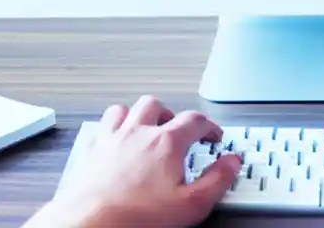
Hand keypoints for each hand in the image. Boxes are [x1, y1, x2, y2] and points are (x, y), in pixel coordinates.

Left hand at [26, 96, 241, 227]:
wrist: (91, 221)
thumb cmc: (135, 215)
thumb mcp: (191, 205)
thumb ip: (217, 180)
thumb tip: (231, 163)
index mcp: (167, 143)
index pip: (195, 120)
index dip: (209, 126)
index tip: (213, 136)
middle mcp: (140, 132)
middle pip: (160, 106)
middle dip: (174, 116)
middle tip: (181, 131)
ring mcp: (114, 137)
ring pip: (131, 108)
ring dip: (144, 114)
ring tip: (151, 126)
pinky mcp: (94, 147)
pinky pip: (106, 121)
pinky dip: (116, 122)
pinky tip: (118, 134)